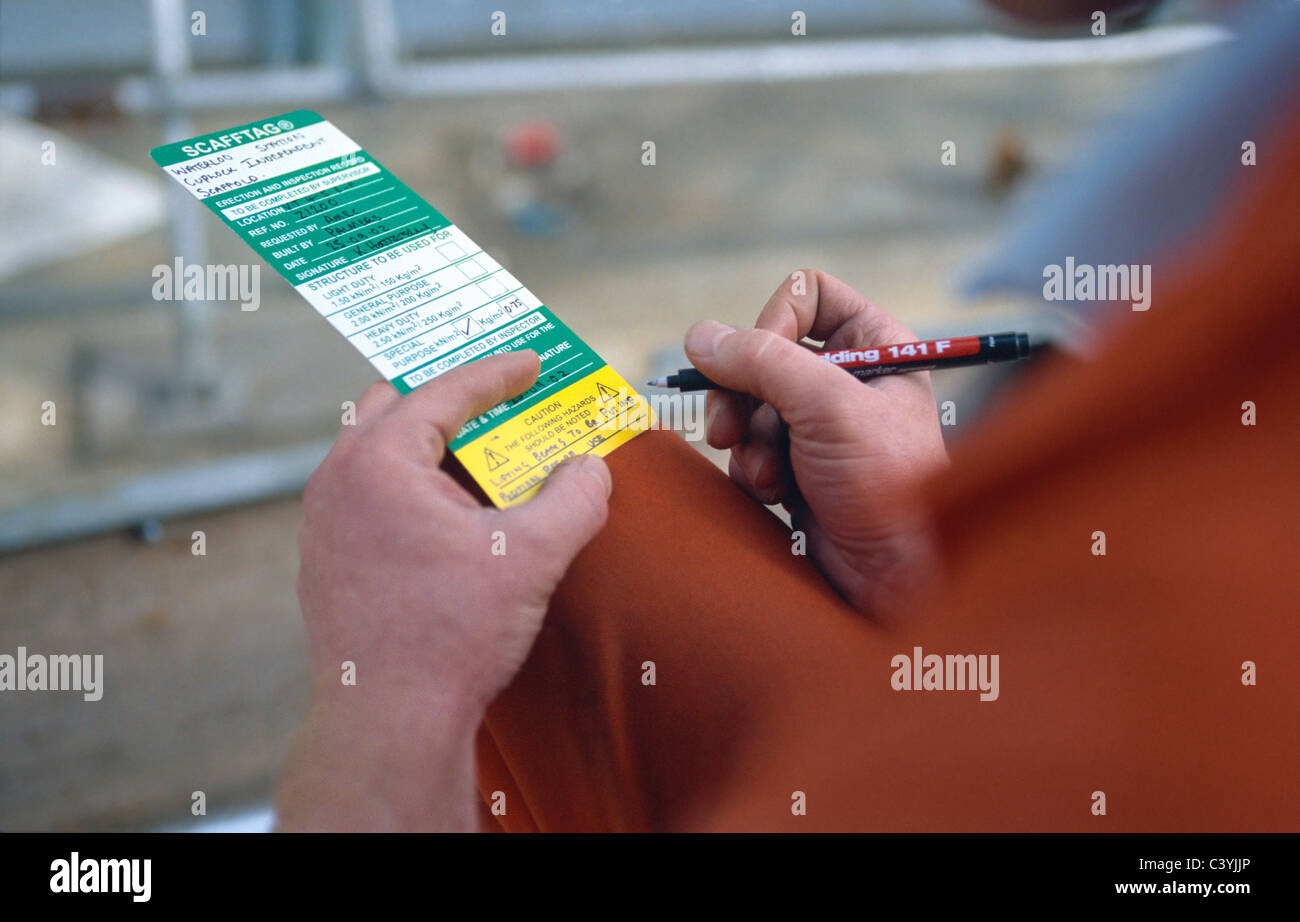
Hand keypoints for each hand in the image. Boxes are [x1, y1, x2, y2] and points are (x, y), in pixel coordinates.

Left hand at [280, 350, 610, 829]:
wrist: (390, 721)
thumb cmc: (451, 636)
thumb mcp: (532, 557)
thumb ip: (574, 498)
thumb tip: (590, 468)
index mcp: (379, 462)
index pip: (444, 392)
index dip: (495, 373)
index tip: (531, 362)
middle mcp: (337, 482)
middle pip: (396, 410)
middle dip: (451, 400)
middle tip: (499, 400)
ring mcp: (323, 524)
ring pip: (378, 456)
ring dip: (429, 446)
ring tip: (480, 458)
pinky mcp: (325, 562)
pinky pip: (368, 498)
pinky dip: (411, 488)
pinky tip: (451, 519)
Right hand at [684, 270, 946, 616]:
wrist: (894, 577)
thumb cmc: (885, 484)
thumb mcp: (827, 407)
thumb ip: (762, 362)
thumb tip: (699, 338)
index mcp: (875, 344)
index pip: (806, 296)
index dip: (774, 322)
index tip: (766, 364)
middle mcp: (847, 377)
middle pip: (762, 351)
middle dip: (743, 394)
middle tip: (729, 428)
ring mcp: (819, 424)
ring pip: (746, 402)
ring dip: (746, 440)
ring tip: (769, 475)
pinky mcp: (797, 464)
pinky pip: (747, 446)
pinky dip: (751, 470)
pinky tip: (775, 495)